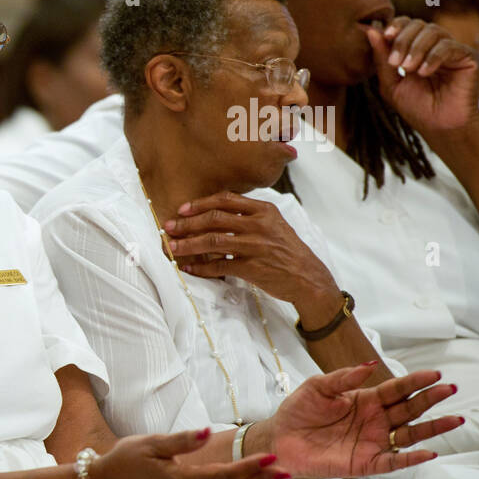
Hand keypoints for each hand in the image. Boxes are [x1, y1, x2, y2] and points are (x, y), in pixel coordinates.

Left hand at [162, 191, 339, 316]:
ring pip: (213, 241)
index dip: (200, 204)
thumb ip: (250, 216)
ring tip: (172, 246)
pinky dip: (201, 268)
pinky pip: (219, 266)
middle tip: (169, 226)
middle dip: (187, 223)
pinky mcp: (252, 268)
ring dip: (188, 244)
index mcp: (264, 211)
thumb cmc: (288, 251)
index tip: (183, 209)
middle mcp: (259, 225)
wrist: (308, 278)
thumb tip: (215, 213)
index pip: (226, 200)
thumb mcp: (275, 225)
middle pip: (214, 219)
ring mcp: (256, 247)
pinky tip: (189, 268)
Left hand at [270, 362, 463, 477]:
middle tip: (449, 389)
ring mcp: (372, 442)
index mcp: (366, 400)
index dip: (415, 382)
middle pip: (409, 409)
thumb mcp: (317, 386)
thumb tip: (370, 366)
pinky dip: (411, 459)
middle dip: (430, 399)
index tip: (434, 375)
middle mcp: (374, 420)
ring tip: (453, 420)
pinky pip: (392, 462)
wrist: (279, 439)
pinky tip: (427, 453)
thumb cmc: (298, 411)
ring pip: (409, 435)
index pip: (397, 389)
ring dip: (431, 428)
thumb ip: (343, 377)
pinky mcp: (365, 463)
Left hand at [366, 18, 478, 137]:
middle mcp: (435, 46)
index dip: (396, 26)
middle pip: (419, 25)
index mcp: (416, 49)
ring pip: (434, 31)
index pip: (407, 25)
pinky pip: (449, 46)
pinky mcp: (467, 57)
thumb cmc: (416, 108)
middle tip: (395, 63)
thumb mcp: (391, 84)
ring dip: (416, 48)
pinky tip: (424, 73)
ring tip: (408, 69)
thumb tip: (371, 31)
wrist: (440, 127)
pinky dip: (433, 57)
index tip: (386, 35)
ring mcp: (451, 50)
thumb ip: (382, 59)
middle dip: (403, 40)